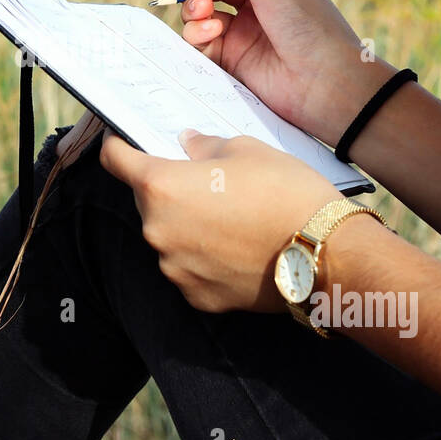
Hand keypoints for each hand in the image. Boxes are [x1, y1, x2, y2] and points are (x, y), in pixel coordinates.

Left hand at [99, 128, 343, 312]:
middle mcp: (157, 230)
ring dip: (185, 225)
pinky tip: (235, 248)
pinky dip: (202, 258)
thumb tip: (187, 143)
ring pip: (168, 236)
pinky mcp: (196, 296)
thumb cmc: (284, 191)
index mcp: (161, 186)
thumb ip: (204, 145)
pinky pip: (188, 268)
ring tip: (229, 218)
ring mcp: (174, 268)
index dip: (117, 147)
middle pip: (146, 200)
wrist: (325, 253)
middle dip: (166, 188)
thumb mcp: (246, 149)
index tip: (122, 143)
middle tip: (205, 182)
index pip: (115, 161)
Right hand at [177, 0, 396, 146]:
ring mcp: (242, 30)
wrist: (321, 81)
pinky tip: (211, 33)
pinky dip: (196, 32)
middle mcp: (255, 1)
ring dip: (193, 8)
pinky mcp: (231, 59)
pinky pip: (199, 41)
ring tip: (205, 14)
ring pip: (198, 11)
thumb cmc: (306, 24)